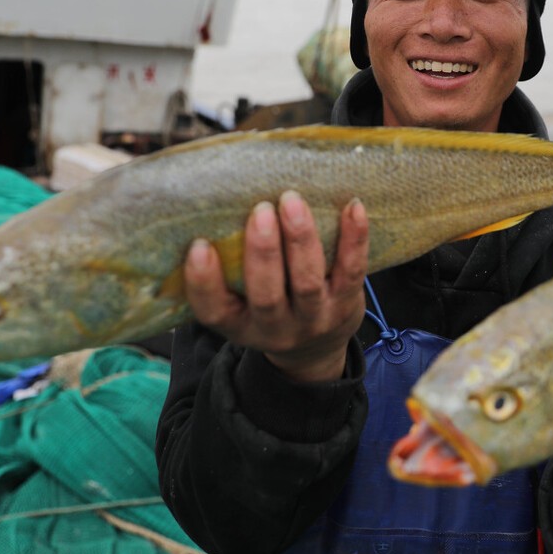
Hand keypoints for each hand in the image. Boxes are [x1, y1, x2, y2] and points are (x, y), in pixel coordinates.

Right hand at [184, 191, 369, 382]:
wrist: (315, 352)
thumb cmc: (268, 310)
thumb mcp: (240, 304)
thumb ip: (227, 272)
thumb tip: (213, 210)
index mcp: (239, 325)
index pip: (213, 311)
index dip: (203, 282)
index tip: (198, 246)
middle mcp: (275, 328)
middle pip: (266, 296)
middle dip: (263, 252)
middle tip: (260, 211)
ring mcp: (314, 319)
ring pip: (307, 282)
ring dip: (301, 240)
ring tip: (292, 202)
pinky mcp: (346, 304)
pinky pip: (352, 271)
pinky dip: (354, 238)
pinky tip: (353, 207)